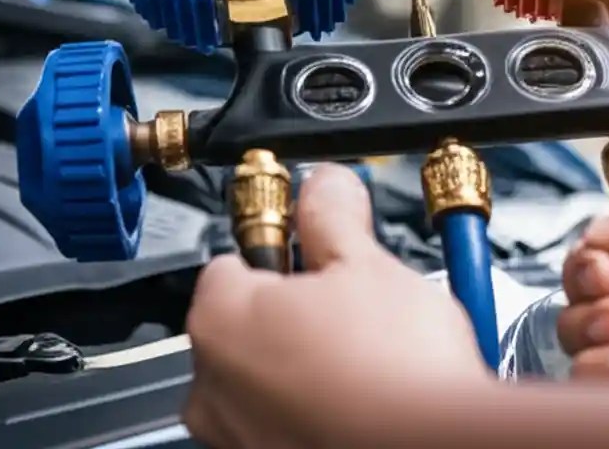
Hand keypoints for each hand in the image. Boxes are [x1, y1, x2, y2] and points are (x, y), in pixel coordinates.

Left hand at [183, 164, 492, 448]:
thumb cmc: (397, 376)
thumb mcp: (369, 264)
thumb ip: (332, 214)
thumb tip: (325, 185)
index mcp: (219, 321)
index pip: (235, 260)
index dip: (288, 251)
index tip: (323, 254)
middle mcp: (211, 388)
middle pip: (248, 325)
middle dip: (297, 313)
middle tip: (356, 309)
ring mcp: (237, 437)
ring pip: (267, 380)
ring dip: (306, 365)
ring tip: (370, 361)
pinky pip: (283, 424)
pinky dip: (314, 412)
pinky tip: (364, 404)